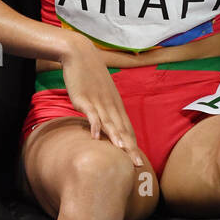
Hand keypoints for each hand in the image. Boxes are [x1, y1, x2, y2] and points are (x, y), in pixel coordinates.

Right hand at [59, 40, 144, 168]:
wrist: (80, 54)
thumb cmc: (91, 75)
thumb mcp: (102, 94)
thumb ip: (105, 109)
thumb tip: (106, 126)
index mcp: (116, 106)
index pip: (128, 129)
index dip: (133, 146)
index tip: (139, 162)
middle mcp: (111, 106)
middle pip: (123, 130)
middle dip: (130, 148)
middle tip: (138, 165)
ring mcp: (98, 102)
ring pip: (110, 123)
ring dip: (116, 139)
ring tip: (123, 154)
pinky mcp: (85, 99)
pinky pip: (91, 114)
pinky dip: (94, 125)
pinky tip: (95, 137)